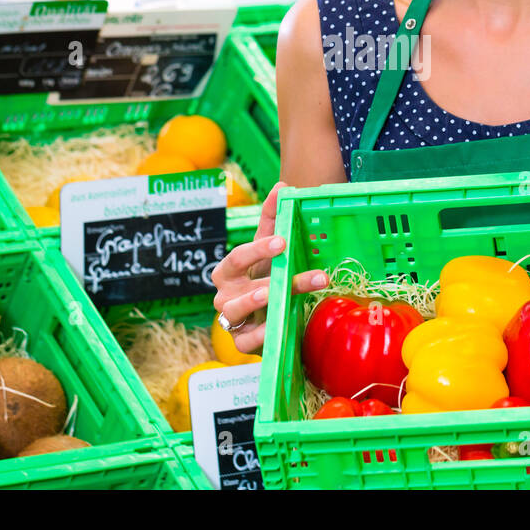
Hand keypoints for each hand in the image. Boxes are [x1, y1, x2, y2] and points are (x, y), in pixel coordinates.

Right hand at [212, 181, 329, 353]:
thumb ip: (272, 221)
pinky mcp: (241, 343)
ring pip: (236, 310)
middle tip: (304, 270)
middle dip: (270, 275)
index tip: (283, 241)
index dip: (258, 248)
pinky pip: (245, 341)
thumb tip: (282, 186)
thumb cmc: (262, 280)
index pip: (237, 256)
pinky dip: (260, 333)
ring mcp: (230, 320)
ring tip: (276, 294)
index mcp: (228, 271)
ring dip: (258, 301)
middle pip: (238, 283)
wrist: (266, 322)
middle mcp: (225, 294)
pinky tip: (278, 325)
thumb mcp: (268, 252)